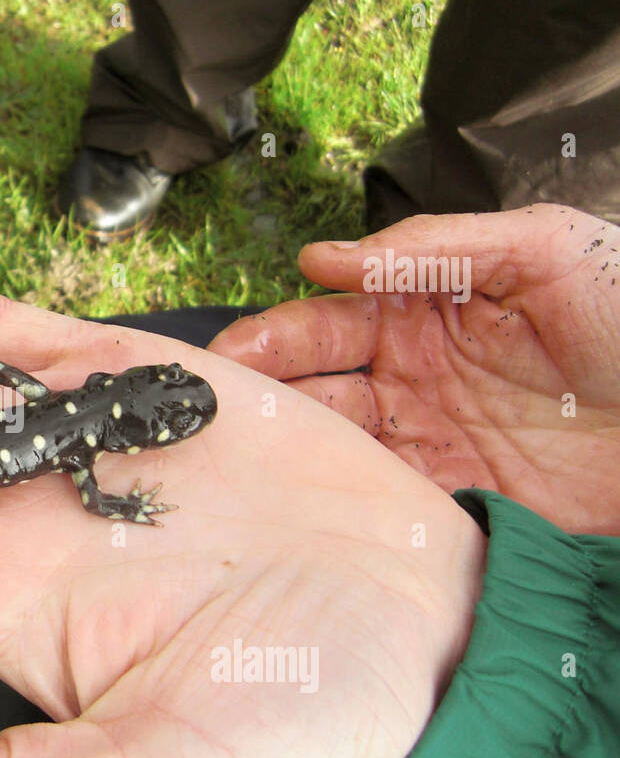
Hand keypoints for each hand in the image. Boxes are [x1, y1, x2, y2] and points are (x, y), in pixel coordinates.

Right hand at [209, 206, 619, 534]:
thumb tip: (320, 259)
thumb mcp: (546, 249)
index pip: (327, 322)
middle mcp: (415, 377)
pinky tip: (310, 509)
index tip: (233, 355)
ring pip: (338, 448)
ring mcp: (434, 442)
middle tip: (212, 414)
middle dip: (262, 400)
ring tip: (244, 466)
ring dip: (292, 454)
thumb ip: (432, 248)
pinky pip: (386, 505)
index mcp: (425, 310)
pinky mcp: (463, 501)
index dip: (274, 337)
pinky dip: (344, 507)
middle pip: (316, 389)